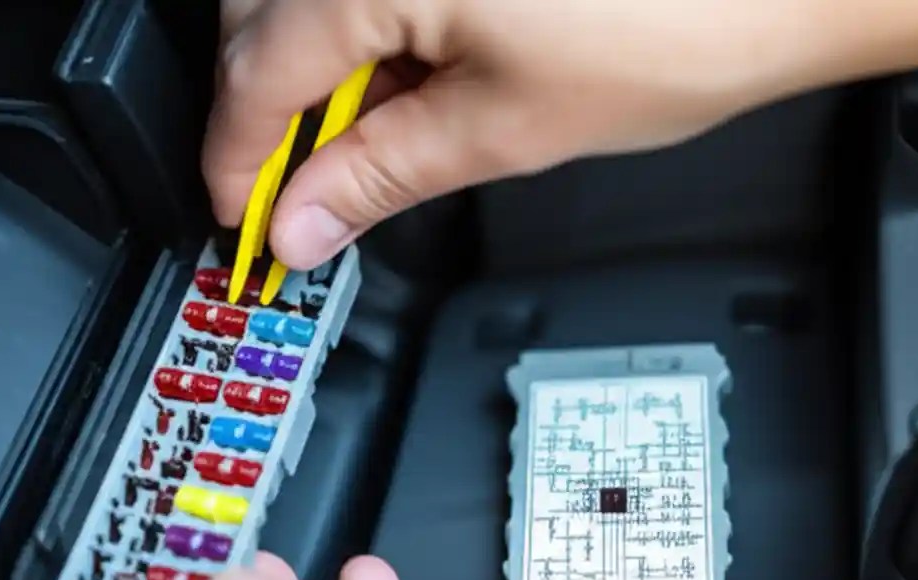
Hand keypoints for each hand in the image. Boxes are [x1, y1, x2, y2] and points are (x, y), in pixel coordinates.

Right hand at [203, 0, 799, 269]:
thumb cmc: (680, 31)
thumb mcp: (503, 128)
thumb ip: (379, 176)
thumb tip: (301, 221)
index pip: (256, 69)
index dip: (237, 156)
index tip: (242, 214)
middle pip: (260, 16)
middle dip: (264, 110)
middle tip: (293, 191)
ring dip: (314, 71)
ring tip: (359, 144)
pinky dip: (368, 31)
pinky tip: (396, 82)